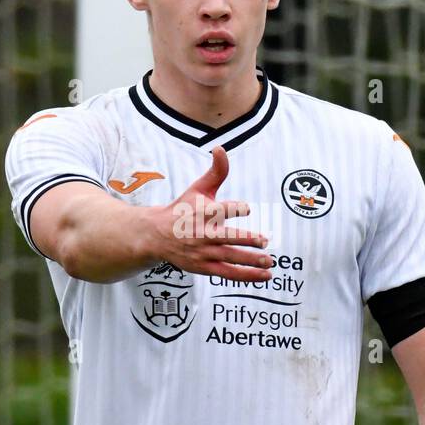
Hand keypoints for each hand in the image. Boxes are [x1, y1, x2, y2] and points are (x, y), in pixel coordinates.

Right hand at [144, 146, 271, 281]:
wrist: (156, 235)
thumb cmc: (183, 209)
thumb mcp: (198, 189)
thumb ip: (216, 171)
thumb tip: (221, 148)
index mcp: (203, 212)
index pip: (221, 209)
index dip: (236, 208)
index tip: (246, 208)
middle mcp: (203, 233)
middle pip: (227, 237)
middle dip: (247, 240)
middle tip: (264, 241)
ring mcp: (203, 252)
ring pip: (230, 258)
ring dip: (251, 261)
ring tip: (269, 262)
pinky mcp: (203, 267)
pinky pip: (227, 273)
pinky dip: (246, 276)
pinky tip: (264, 276)